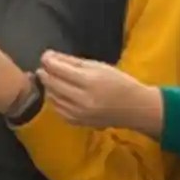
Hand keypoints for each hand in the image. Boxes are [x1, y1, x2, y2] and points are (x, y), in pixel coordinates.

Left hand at [38, 50, 164, 136]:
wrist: (135, 108)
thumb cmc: (119, 82)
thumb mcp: (98, 66)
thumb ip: (72, 62)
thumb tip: (50, 56)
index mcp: (90, 82)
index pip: (60, 70)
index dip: (48, 61)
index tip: (45, 55)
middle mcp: (83, 100)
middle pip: (53, 84)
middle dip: (45, 73)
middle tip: (44, 66)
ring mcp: (79, 114)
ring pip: (53, 98)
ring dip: (49, 86)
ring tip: (51, 78)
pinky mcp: (78, 123)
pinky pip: (58, 110)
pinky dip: (55, 100)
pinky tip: (58, 93)